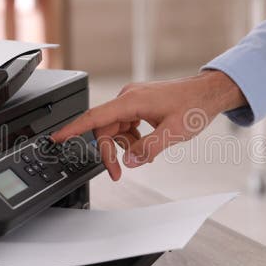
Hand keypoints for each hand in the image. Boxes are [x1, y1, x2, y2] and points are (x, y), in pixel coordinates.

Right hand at [51, 71, 245, 180]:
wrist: (208, 94)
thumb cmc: (194, 106)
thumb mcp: (173, 133)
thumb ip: (148, 149)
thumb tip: (128, 161)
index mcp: (132, 101)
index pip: (95, 117)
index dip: (73, 128)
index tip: (57, 137)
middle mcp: (128, 98)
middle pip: (104, 128)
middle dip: (109, 151)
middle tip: (117, 172)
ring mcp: (133, 101)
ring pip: (114, 128)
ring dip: (122, 146)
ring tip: (141, 156)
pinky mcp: (139, 105)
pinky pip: (124, 125)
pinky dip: (130, 139)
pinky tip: (143, 146)